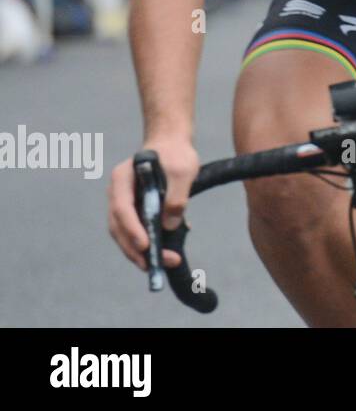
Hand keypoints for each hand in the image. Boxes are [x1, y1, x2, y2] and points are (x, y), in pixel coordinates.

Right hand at [108, 134, 198, 270]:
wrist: (172, 145)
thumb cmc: (176, 154)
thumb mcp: (183, 171)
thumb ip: (176, 196)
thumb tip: (169, 225)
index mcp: (123, 178)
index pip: (122, 207)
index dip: (132, 228)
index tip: (145, 245)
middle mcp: (117, 193)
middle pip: (118, 226)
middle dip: (134, 249)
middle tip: (153, 265)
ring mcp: (123, 204)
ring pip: (123, 233)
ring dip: (139, 252)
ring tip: (160, 265)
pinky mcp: (133, 212)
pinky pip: (135, 232)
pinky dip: (146, 244)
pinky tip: (163, 252)